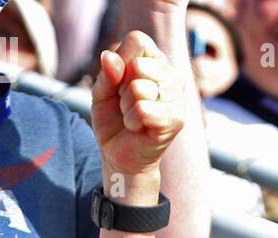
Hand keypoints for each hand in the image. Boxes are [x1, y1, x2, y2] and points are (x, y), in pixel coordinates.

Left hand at [92, 32, 184, 186]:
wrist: (119, 157)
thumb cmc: (113, 123)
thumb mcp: (101, 96)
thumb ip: (105, 75)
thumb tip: (108, 55)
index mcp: (154, 61)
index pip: (137, 40)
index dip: (118, 63)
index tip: (117, 84)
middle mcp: (170, 74)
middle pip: (137, 65)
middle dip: (121, 89)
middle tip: (125, 105)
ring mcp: (176, 95)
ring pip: (138, 89)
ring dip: (126, 108)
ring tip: (131, 117)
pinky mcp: (176, 117)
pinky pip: (142, 110)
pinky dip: (131, 121)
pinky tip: (137, 127)